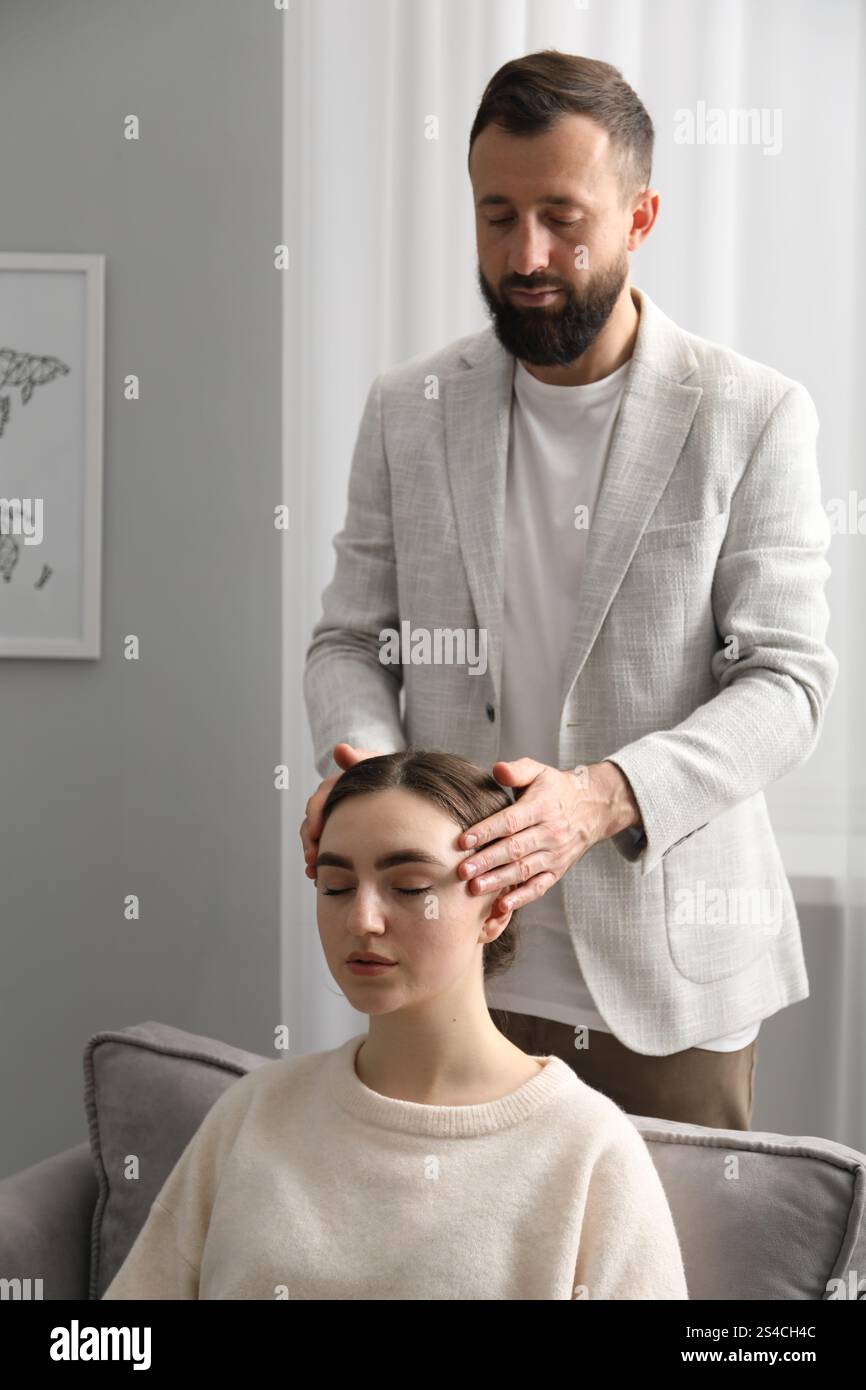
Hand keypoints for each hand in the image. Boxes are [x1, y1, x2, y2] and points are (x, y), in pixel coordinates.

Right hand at [300, 742, 381, 880]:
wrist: (402, 790)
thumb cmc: (391, 776)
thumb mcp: (378, 766)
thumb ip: (360, 759)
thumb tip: (340, 749)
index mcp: (336, 787)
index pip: (319, 798)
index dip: (315, 814)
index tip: (315, 830)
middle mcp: (331, 805)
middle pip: (312, 822)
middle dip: (309, 841)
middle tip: (312, 857)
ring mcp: (335, 822)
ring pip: (315, 839)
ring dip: (312, 854)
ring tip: (314, 871)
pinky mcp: (340, 837)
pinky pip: (326, 851)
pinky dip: (321, 863)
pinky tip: (320, 877)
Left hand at [457, 758, 640, 913]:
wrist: (592, 807)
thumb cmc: (555, 789)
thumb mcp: (539, 771)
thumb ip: (517, 770)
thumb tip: (497, 769)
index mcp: (542, 807)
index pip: (511, 821)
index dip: (487, 831)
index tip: (463, 840)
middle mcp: (550, 832)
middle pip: (515, 849)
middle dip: (487, 861)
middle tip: (462, 871)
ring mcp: (555, 854)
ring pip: (524, 870)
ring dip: (499, 881)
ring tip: (474, 889)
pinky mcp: (557, 870)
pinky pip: (539, 886)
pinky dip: (522, 898)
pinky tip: (502, 905)